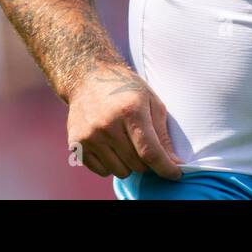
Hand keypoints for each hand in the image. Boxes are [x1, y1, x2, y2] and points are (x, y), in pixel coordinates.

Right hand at [65, 63, 183, 179]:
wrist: (88, 77)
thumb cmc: (125, 88)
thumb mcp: (151, 101)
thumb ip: (162, 134)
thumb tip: (174, 163)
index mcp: (130, 111)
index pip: (150, 152)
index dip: (165, 168)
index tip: (175, 174)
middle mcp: (108, 125)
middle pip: (137, 164)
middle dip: (147, 161)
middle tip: (144, 145)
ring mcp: (90, 136)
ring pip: (120, 172)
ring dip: (128, 163)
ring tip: (125, 142)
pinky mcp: (76, 144)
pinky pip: (102, 171)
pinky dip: (111, 164)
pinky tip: (110, 145)